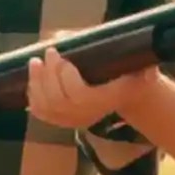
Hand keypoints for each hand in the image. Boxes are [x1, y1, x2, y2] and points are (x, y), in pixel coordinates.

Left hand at [26, 46, 158, 128]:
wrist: (128, 97)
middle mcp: (87, 114)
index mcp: (105, 101)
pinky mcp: (62, 120)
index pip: (78, 95)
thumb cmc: (133, 76)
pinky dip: (33, 96)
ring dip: (37, 83)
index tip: (62, 55)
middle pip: (58, 100)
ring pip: (46, 107)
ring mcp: (72, 120)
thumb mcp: (142, 69)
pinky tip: (33, 80)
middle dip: (48, 75)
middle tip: (47, 53)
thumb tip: (139, 65)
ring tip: (34, 62)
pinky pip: (41, 113)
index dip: (65, 76)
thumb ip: (137, 62)